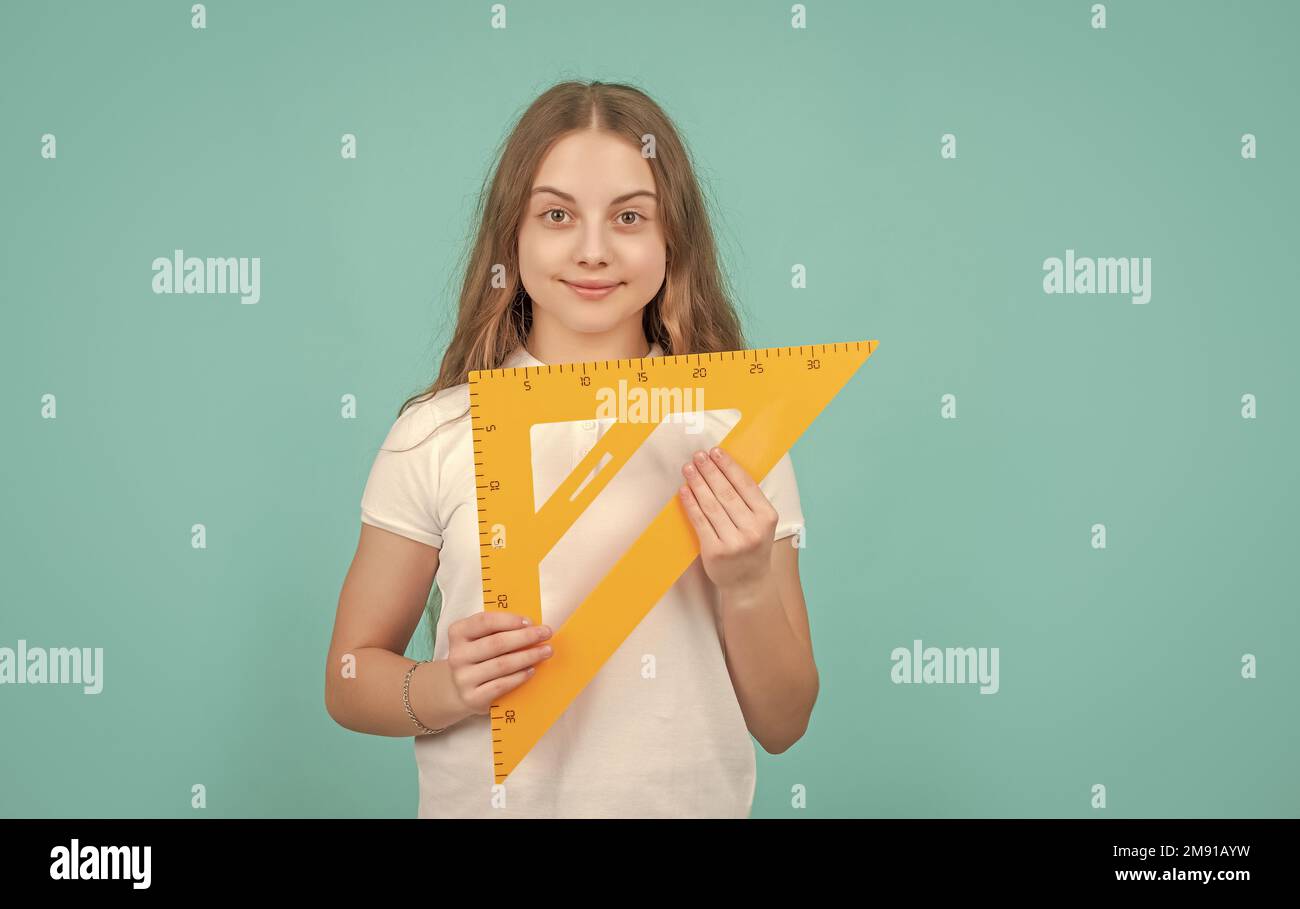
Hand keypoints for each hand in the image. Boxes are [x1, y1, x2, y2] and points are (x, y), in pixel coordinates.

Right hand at [445, 612, 553, 714]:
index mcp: (458, 633)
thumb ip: (498, 629)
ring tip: (546, 651)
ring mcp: (463, 678)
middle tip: (546, 633)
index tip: (530, 621)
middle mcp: (457, 655)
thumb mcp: (480, 639)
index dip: (509, 620)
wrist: (460, 690)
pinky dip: (519, 677)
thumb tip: (532, 626)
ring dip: (528, 656)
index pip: (484, 622)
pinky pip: (501, 685)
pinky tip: (532, 670)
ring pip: (502, 664)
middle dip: (525, 637)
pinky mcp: (473, 698)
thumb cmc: (478, 657)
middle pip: (496, 643)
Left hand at [678, 447, 776, 593]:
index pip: (746, 485)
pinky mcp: (715, 552)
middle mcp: (753, 530)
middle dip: (710, 471)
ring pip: (712, 506)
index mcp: (767, 517)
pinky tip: (684, 491)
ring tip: (689, 468)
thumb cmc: (752, 546)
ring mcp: (734, 543)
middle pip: (726, 493)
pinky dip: (691, 504)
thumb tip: (724, 468)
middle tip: (698, 456)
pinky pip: (700, 522)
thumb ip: (749, 500)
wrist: (748, 583)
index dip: (729, 466)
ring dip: (698, 483)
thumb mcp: (762, 523)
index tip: (716, 452)